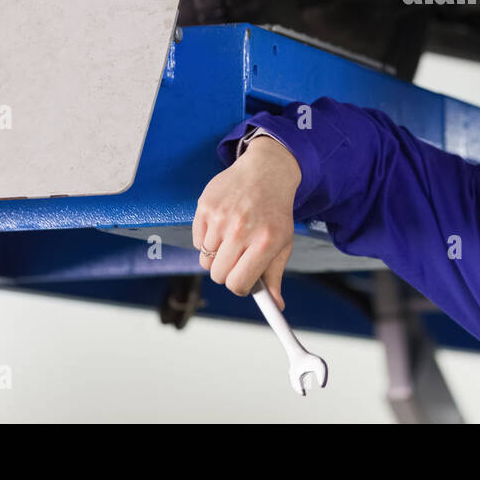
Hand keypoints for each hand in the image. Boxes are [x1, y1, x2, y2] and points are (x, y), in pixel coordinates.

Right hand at [193, 136, 301, 309]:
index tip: (243, 279)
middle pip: (218, 275)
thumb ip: (275, 276)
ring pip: (205, 259)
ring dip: (216, 254)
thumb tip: (276, 307)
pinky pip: (197, 241)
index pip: (238, 284)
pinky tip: (222, 224)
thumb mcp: (283, 243)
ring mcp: (221, 218)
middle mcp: (242, 230)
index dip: (240, 286)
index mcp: (265, 243)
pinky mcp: (205, 207)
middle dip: (226, 271)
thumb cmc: (275, 212)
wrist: (266, 172)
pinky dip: (206, 238)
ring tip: (232, 236)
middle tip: (237, 257)